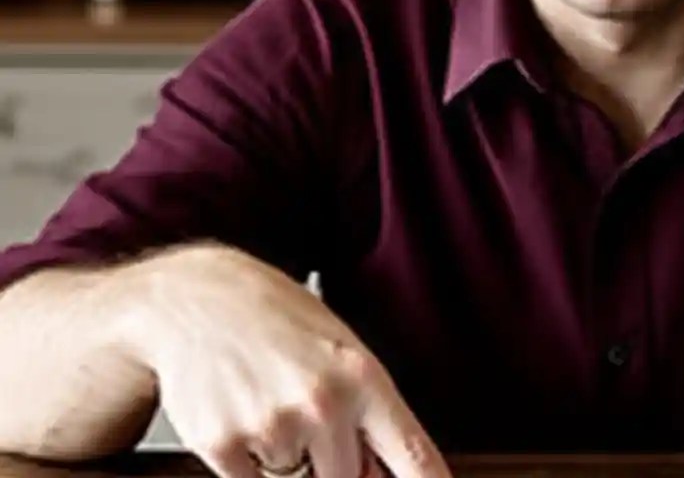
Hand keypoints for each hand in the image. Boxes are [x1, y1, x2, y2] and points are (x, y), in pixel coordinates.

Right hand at [119, 244, 452, 477]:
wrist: (197, 298)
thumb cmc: (277, 319)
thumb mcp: (340, 351)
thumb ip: (365, 414)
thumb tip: (377, 474)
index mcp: (363, 378)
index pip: (413, 454)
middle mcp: (323, 404)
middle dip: (330, 463)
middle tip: (306, 419)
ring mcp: (273, 426)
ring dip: (284, 457)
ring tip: (269, 404)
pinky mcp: (223, 445)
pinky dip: (245, 460)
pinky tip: (241, 412)